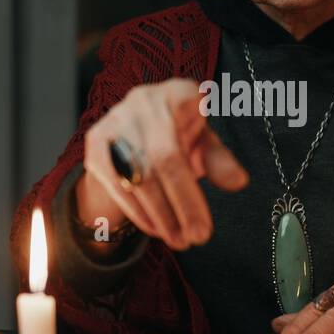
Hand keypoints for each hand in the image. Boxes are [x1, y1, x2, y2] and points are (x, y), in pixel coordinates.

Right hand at [80, 78, 248, 250]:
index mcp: (178, 93)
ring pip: (140, 176)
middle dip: (184, 202)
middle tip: (199, 237)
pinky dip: (139, 212)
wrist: (131, 137)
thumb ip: (220, 160)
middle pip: (166, 158)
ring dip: (162, 215)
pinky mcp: (95, 142)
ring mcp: (115, 121)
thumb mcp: (203, 145)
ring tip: (180, 240)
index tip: (232, 183)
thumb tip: (238, 181)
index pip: (197, 127)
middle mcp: (143, 100)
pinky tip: (156, 229)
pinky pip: (118, 184)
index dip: (208, 155)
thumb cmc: (177, 138)